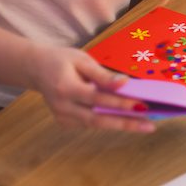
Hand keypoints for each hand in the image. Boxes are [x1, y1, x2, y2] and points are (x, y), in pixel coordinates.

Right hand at [26, 46, 154, 132]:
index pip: (97, 98)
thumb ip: (102, 74)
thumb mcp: (82, 60)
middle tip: (149, 125)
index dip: (120, 102)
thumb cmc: (61, 61)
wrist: (35, 69)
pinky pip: (90, 123)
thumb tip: (125, 83)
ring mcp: (62, 117)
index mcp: (65, 88)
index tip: (142, 104)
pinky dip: (109, 122)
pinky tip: (128, 120)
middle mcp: (62, 106)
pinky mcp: (64, 122)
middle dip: (125, 123)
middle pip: (97, 119)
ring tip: (145, 124)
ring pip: (96, 124)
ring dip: (121, 124)